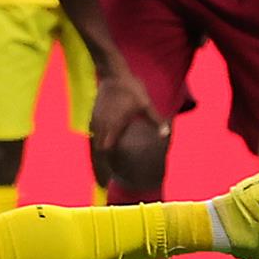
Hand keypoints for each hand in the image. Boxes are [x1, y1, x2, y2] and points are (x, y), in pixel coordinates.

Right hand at [87, 69, 166, 186]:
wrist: (113, 73)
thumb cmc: (131, 88)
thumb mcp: (146, 104)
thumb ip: (155, 121)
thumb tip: (167, 134)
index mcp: (114, 125)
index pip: (106, 151)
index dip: (106, 167)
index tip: (108, 179)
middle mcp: (102, 126)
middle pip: (97, 153)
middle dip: (99, 169)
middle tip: (102, 185)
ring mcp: (95, 121)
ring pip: (92, 146)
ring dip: (96, 160)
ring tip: (99, 175)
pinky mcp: (93, 117)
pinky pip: (92, 137)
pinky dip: (94, 149)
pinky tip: (98, 155)